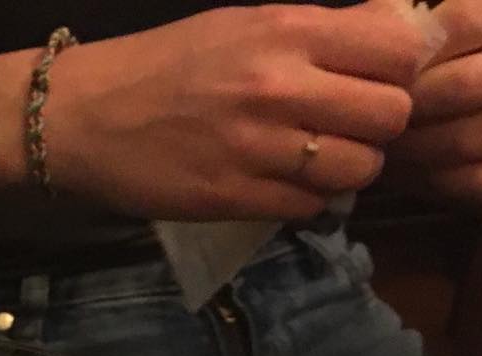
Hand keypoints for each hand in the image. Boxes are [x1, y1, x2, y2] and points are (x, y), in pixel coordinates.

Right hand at [41, 3, 433, 218]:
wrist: (82, 116)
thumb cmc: (164, 64)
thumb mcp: (242, 24)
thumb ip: (314, 34)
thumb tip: (392, 43)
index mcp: (288, 31)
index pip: (399, 52)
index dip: (398, 71)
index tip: (374, 81)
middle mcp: (281, 87)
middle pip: (391, 115)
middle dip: (379, 125)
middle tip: (347, 127)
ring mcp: (258, 147)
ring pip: (358, 169)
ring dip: (347, 169)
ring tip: (315, 161)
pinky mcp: (235, 197)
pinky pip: (309, 206)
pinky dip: (306, 200)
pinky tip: (280, 184)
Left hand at [395, 0, 481, 199]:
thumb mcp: (472, 22)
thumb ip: (424, 27)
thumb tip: (375, 37)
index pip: (460, 24)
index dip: (409, 56)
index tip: (378, 75)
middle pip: (460, 87)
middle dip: (405, 110)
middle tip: (373, 122)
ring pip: (466, 142)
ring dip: (412, 153)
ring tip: (386, 149)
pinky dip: (436, 183)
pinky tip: (414, 173)